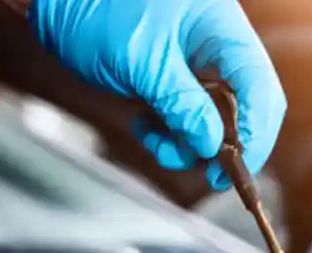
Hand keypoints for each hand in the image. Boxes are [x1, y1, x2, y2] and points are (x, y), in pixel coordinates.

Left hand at [29, 0, 285, 188]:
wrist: (52, 2)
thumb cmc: (94, 11)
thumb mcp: (143, 64)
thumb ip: (183, 106)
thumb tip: (212, 147)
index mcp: (220, 26)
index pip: (259, 86)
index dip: (256, 131)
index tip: (238, 168)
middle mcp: (215, 43)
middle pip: (244, 106)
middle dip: (224, 144)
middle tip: (209, 175)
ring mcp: (195, 61)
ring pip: (213, 118)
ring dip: (190, 143)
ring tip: (159, 144)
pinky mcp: (173, 77)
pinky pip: (187, 116)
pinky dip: (170, 133)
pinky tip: (144, 127)